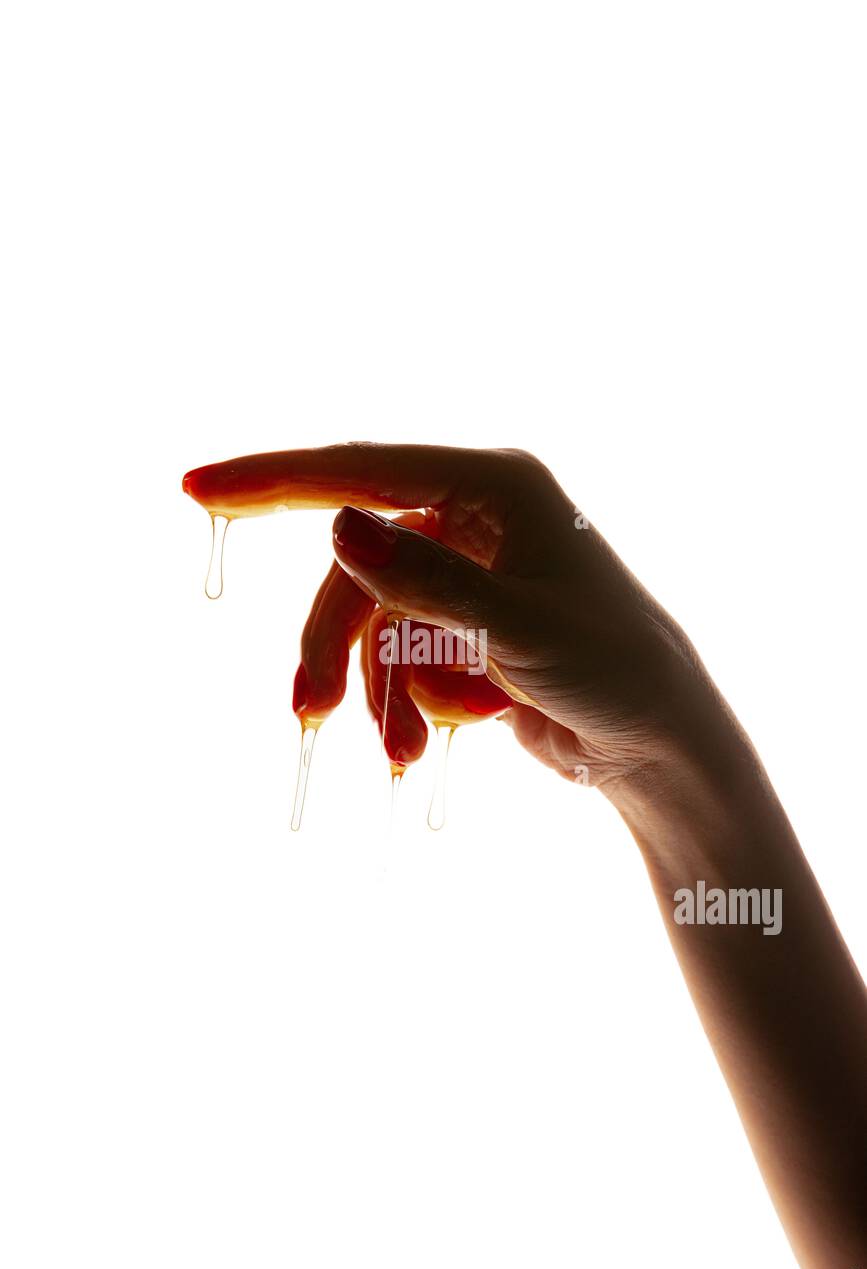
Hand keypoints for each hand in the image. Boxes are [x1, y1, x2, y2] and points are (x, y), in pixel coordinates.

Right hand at [184, 443, 713, 796]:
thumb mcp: (515, 629)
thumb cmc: (612, 672)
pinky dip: (401, 700)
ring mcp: (465, 571)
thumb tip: (336, 525)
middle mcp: (473, 516)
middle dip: (335, 641)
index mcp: (493, 486)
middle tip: (309, 707)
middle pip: (356, 564)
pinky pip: (397, 652)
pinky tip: (425, 741)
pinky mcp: (462, 623)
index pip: (360, 470)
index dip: (272, 478)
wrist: (657, 745)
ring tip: (399, 751)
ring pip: (371, 617)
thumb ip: (424, 580)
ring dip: (374, 687)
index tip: (197, 487)